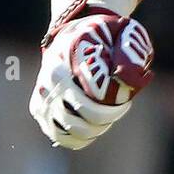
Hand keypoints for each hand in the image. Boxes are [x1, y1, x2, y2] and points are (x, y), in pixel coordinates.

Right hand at [29, 2, 153, 149]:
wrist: (66, 37)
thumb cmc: (95, 37)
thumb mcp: (112, 34)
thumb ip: (125, 52)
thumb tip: (134, 78)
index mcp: (59, 69)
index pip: (87, 102)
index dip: (110, 110)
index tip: (126, 102)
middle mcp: (46, 87)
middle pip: (79, 119)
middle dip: (104, 119)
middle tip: (119, 110)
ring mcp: (40, 101)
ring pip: (69, 131)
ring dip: (93, 130)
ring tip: (107, 119)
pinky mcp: (39, 112)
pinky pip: (60, 136)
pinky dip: (79, 139)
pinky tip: (94, 129)